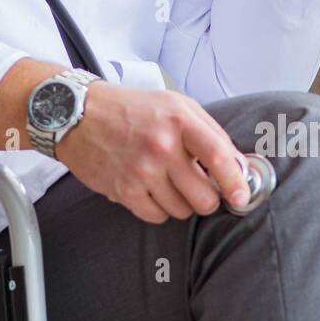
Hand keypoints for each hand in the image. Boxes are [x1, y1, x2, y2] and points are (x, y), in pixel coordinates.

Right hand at [55, 83, 248, 223]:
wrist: (78, 114)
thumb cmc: (130, 108)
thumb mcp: (175, 104)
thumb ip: (210, 132)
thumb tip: (239, 165)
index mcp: (178, 119)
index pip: (219, 157)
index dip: (236, 182)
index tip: (241, 196)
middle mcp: (161, 146)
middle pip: (205, 197)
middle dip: (209, 198)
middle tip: (201, 188)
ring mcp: (141, 171)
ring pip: (183, 210)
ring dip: (183, 202)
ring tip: (170, 183)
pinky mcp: (124, 190)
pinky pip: (157, 216)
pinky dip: (160, 208)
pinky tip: (152, 190)